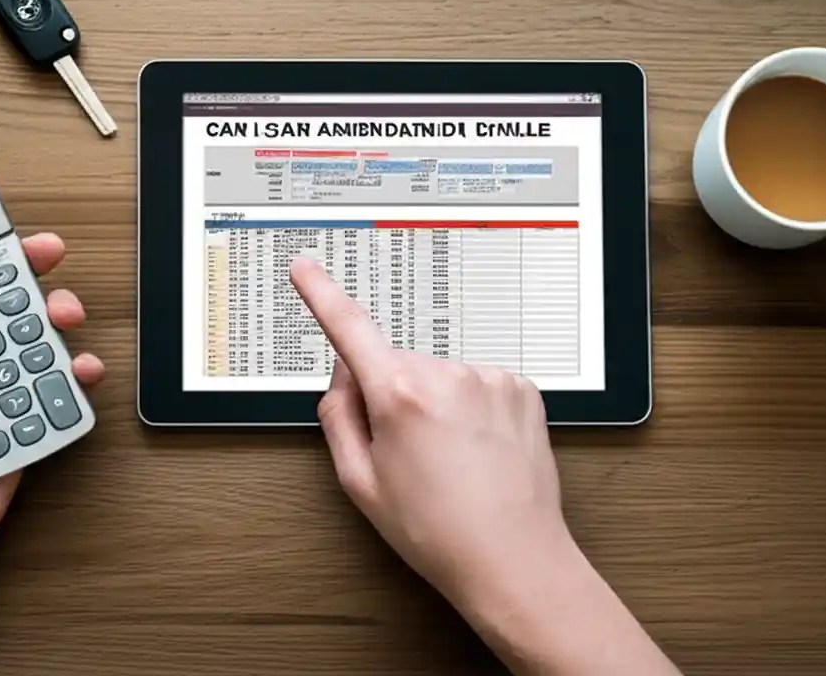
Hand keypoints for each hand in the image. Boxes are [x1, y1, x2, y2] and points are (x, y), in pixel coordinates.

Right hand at [289, 256, 568, 607]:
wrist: (513, 558)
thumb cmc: (435, 531)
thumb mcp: (360, 481)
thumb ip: (339, 415)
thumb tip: (343, 375)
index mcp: (399, 395)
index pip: (349, 328)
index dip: (321, 293)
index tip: (305, 267)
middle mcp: (446, 374)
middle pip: (396, 364)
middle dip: (392, 395)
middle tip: (405, 454)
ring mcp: (488, 377)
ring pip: (439, 376)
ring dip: (435, 405)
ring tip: (449, 461)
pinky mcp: (520, 387)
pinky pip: (476, 384)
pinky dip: (470, 409)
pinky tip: (475, 450)